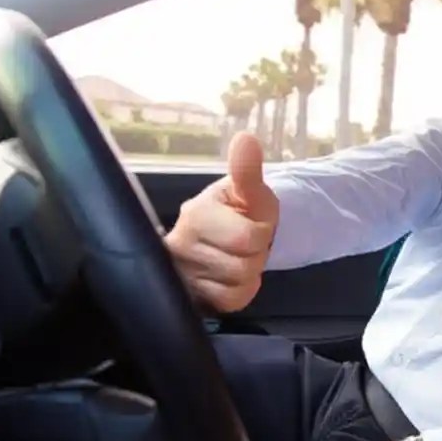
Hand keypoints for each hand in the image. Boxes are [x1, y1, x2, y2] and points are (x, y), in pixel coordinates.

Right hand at [164, 132, 278, 311]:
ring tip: (237, 257)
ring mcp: (180, 273)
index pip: (246, 239)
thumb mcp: (249, 191)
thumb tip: (246, 139)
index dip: (262, 233)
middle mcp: (180, 245)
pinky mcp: (188, 297)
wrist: (227, 238)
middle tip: (246, 244)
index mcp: (196, 214)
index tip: (253, 224)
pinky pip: (229, 302)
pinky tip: (230, 276)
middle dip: (256, 255)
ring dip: (249, 273)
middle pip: (242, 265)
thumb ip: (247, 170)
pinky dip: (240, 292)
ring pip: (237, 285)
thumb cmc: (239, 211)